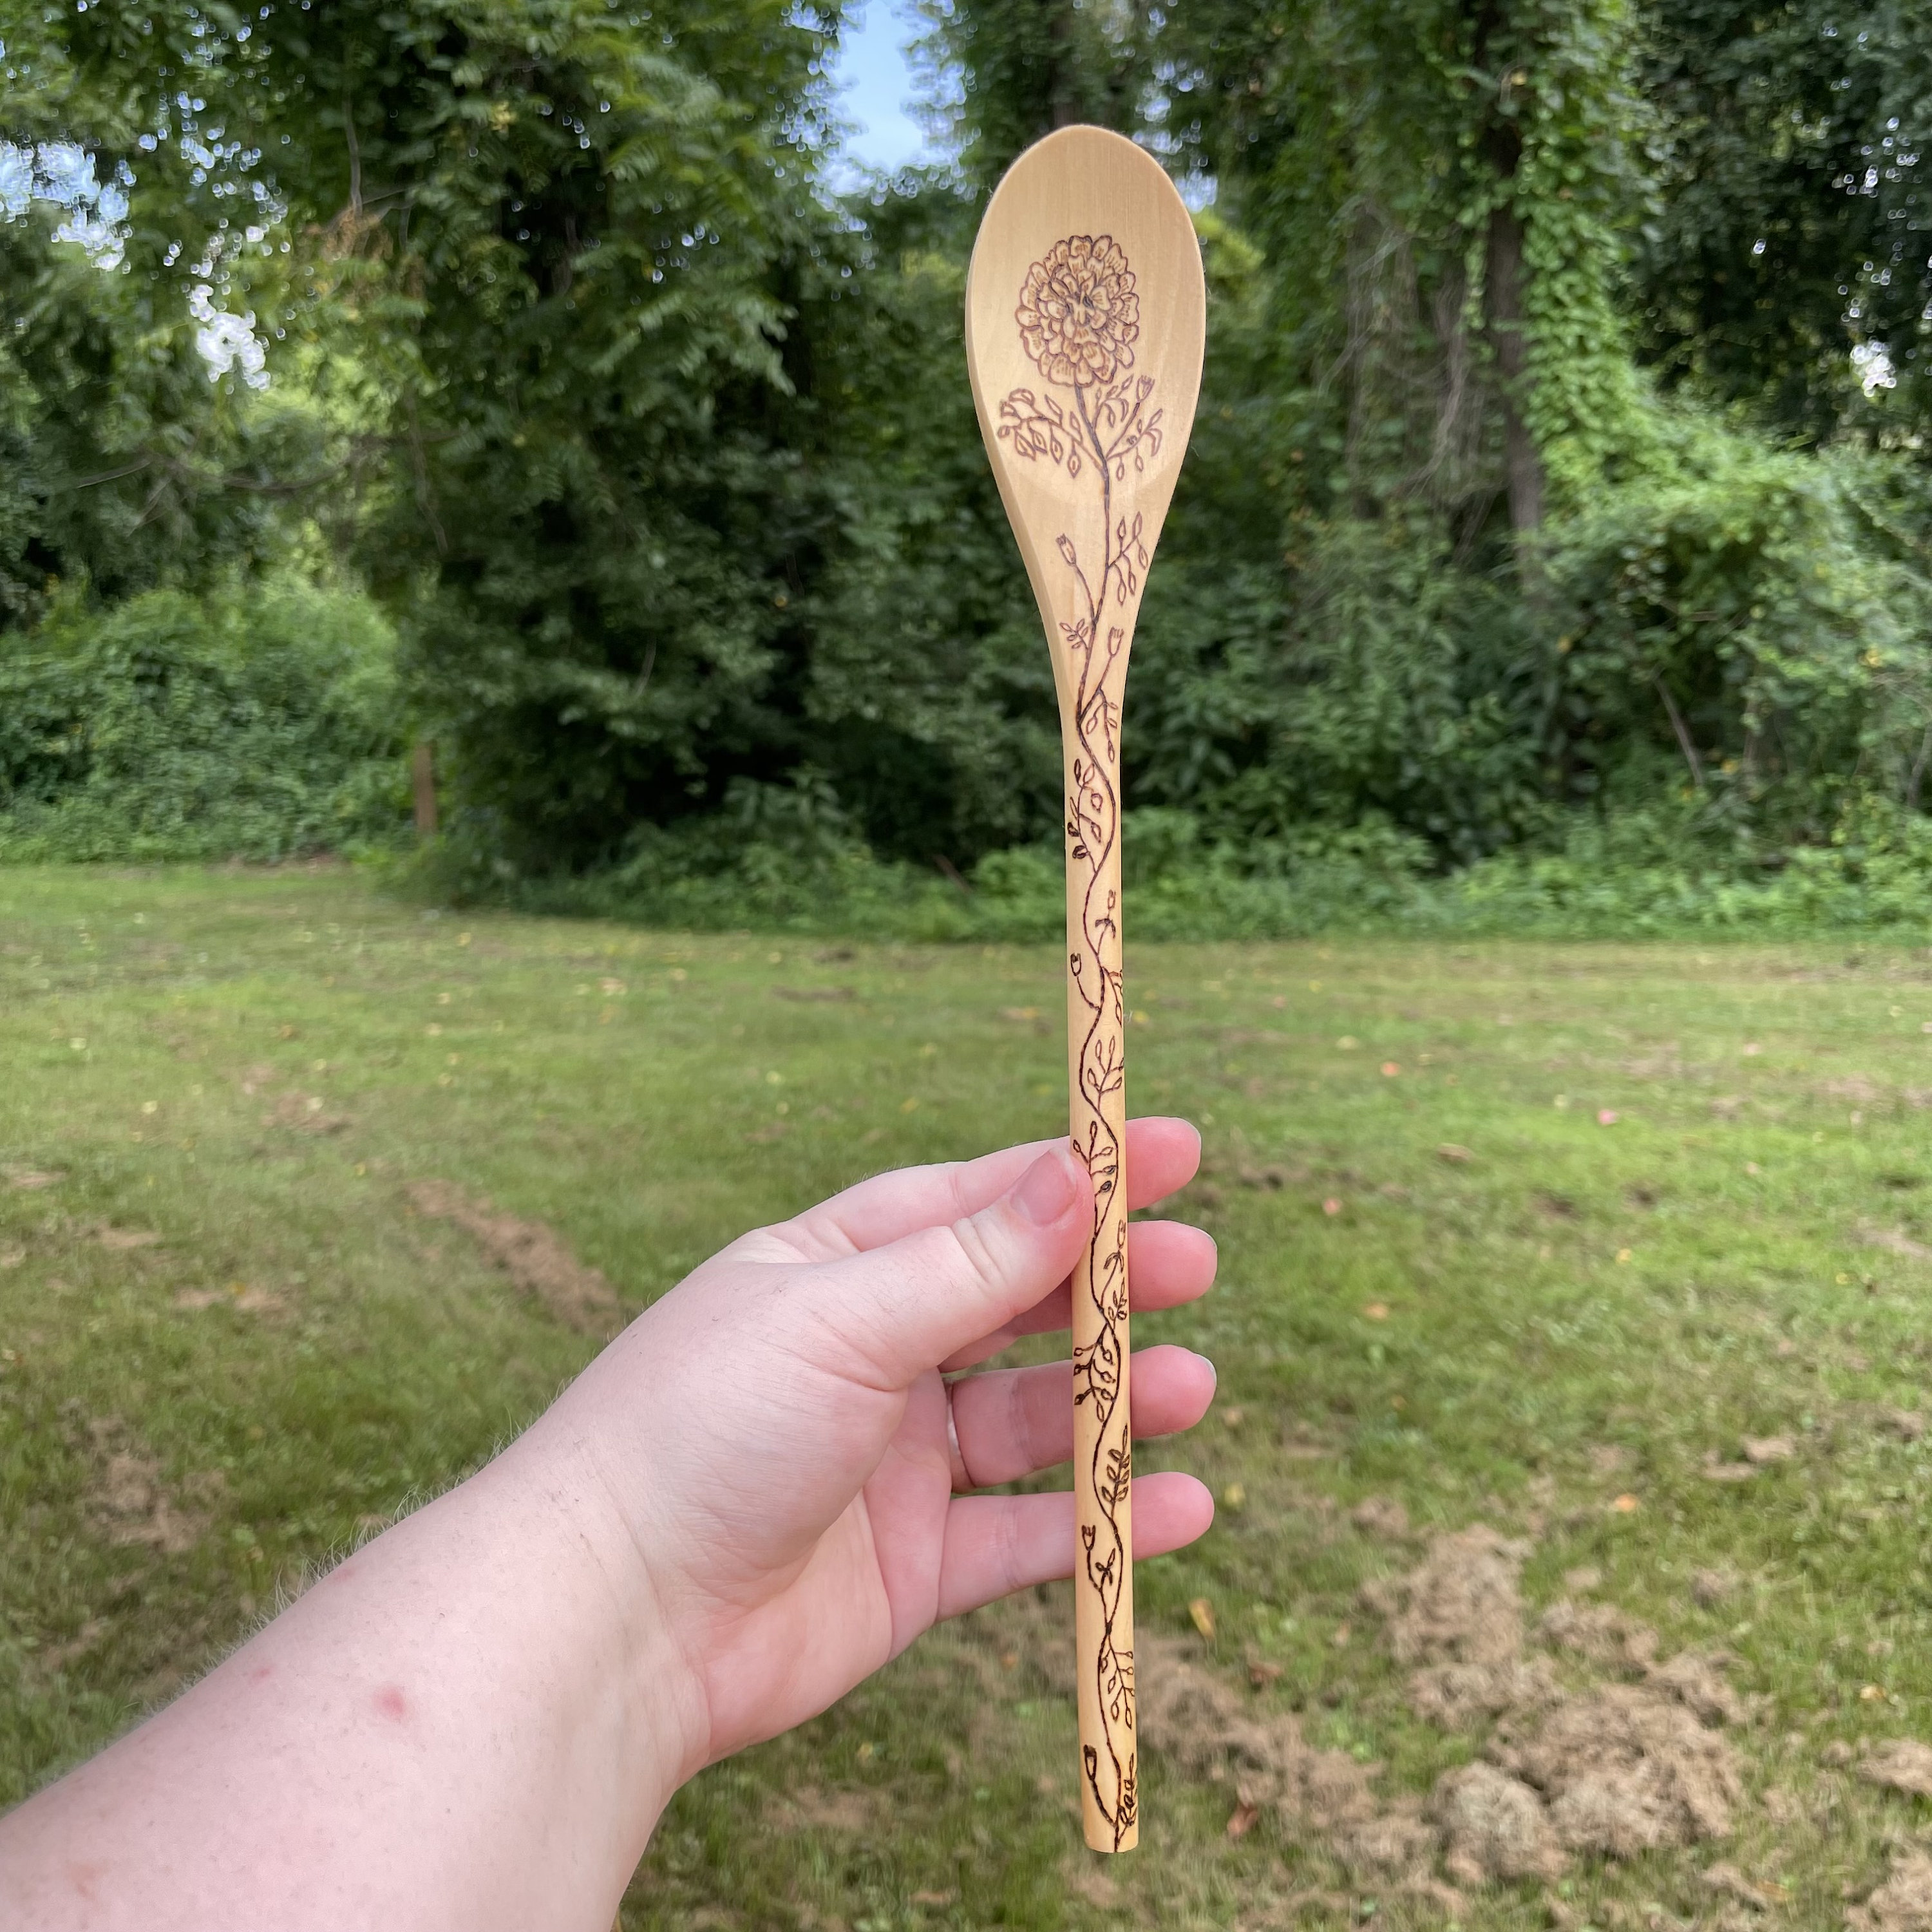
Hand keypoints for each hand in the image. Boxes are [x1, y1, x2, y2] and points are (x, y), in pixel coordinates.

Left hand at [536, 1118, 1217, 1776]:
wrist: (612, 1622)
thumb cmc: (702, 1431)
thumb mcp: (843, 1318)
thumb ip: (970, 1262)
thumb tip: (1076, 1175)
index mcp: (834, 1271)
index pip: (975, 1203)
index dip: (1074, 1177)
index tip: (1174, 1152)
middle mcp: (869, 1358)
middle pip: (1016, 1306)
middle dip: (1108, 1287)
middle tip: (1198, 1268)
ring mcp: (894, 1465)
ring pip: (1033, 1420)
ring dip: (1117, 1402)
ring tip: (1189, 1387)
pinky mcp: (913, 1566)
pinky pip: (1029, 1534)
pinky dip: (1105, 1521)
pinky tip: (1181, 1506)